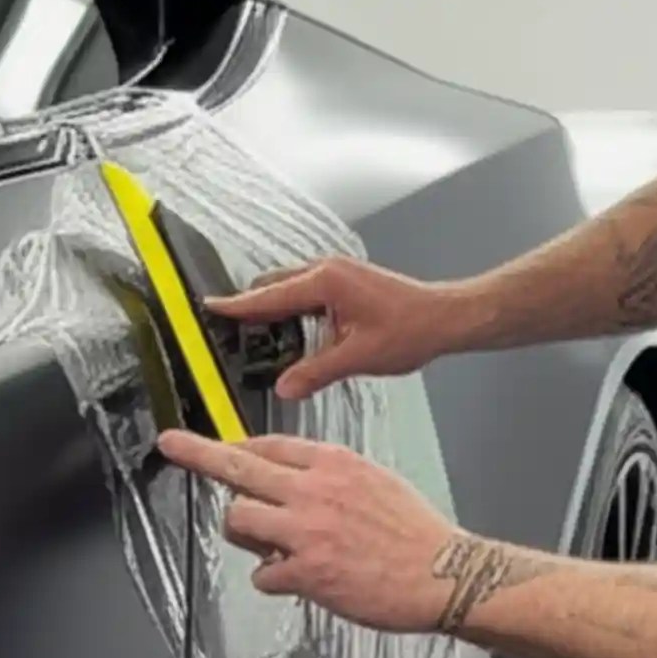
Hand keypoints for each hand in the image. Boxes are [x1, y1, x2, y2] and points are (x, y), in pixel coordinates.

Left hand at [158, 429, 456, 632]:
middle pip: (240, 466)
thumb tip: (291, 478)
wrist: (444, 572)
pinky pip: (262, 573)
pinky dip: (274, 578)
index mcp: (333, 463)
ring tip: (270, 544)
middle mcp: (315, 490)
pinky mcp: (307, 572)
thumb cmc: (415, 531)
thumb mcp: (374, 479)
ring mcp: (306, 531)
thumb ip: (329, 475)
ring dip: (245, 534)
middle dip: (198, 453)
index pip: (269, 444)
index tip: (219, 444)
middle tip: (173, 444)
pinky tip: (297, 579)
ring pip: (239, 519)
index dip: (238, 446)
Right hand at [207, 256, 449, 398]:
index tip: (210, 308)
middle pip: (274, 286)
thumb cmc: (412, 329)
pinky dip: (293, 308)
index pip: (268, 296)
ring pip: (290, 287)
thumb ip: (315, 373)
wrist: (445, 317)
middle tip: (230, 330)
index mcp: (326, 282)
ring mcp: (338, 274)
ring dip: (273, 307)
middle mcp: (328, 271)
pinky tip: (293, 333)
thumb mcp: (358, 357)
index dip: (237, 306)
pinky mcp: (346, 282)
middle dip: (251, 306)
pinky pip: (307, 291)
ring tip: (256, 335)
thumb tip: (285, 386)